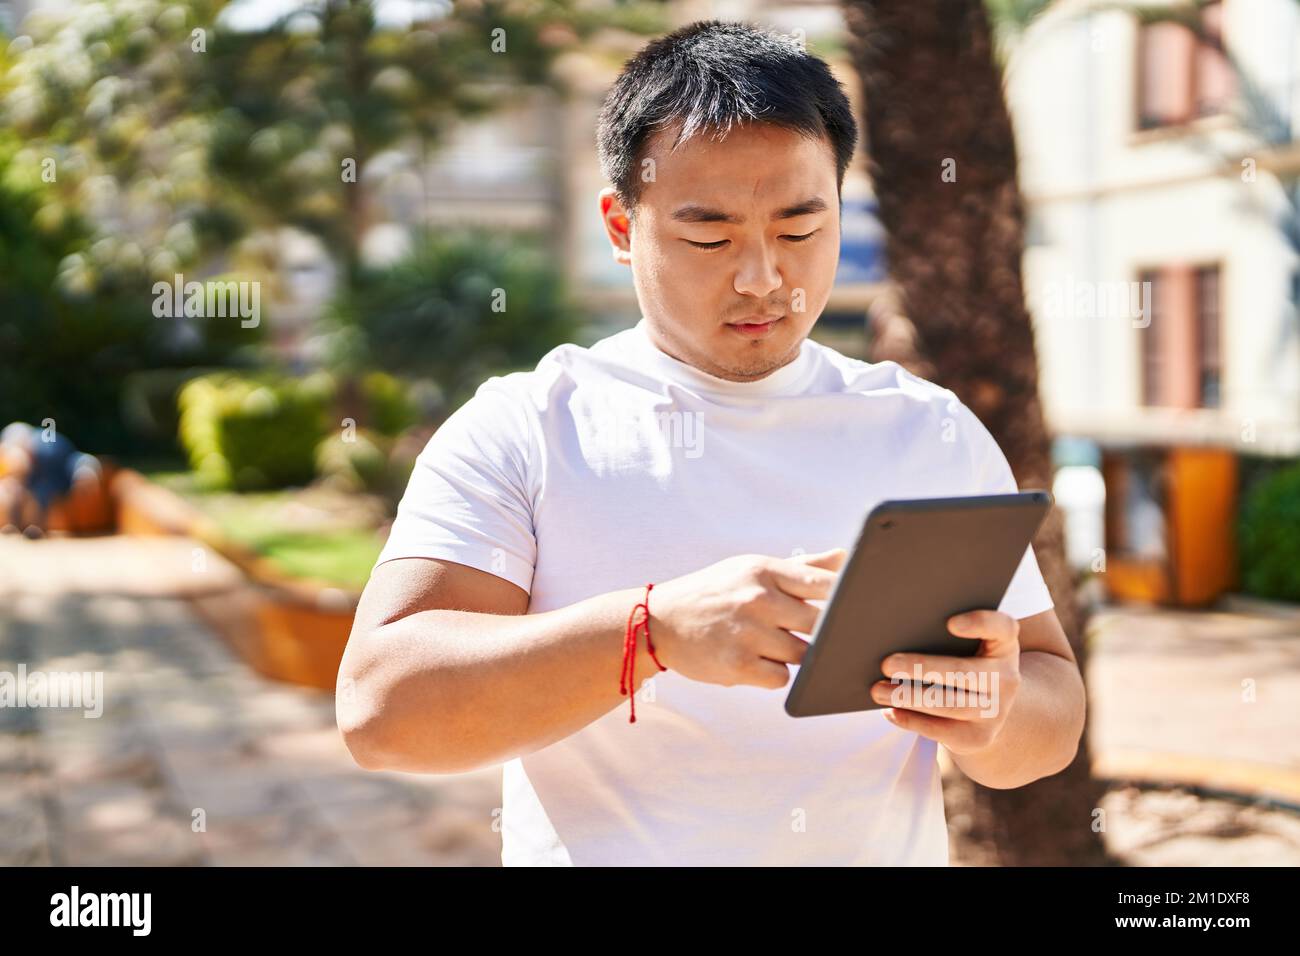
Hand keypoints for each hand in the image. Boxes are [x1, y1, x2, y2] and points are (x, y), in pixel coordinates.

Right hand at [649, 549, 845, 688]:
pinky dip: (774, 673)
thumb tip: (844, 555)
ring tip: (768, 642)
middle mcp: (757, 599)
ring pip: (804, 654)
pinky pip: (781, 677)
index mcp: (764, 571)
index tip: (854, 605)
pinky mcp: (738, 665)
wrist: (660, 621)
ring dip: (794, 653)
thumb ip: (801, 567)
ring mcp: (748, 633)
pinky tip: (755, 660)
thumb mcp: (750, 569)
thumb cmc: (714, 591)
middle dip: (821, 632)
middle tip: (806, 631)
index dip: (846, 596)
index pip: (823, 582)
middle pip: (820, 623)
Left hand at [868, 609, 1021, 754]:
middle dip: (922, 667)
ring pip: (949, 704)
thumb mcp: (969, 648)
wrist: (988, 711)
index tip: (950, 623)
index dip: (979, 623)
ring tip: (878, 690)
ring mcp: (996, 711)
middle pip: (964, 672)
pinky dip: (912, 720)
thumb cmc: (966, 665)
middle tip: (887, 664)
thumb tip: (896, 634)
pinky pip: (941, 730)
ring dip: (909, 697)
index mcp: (1004, 645)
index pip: (1002, 628)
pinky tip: (890, 711)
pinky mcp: (979, 737)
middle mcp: (1007, 678)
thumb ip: (944, 637)